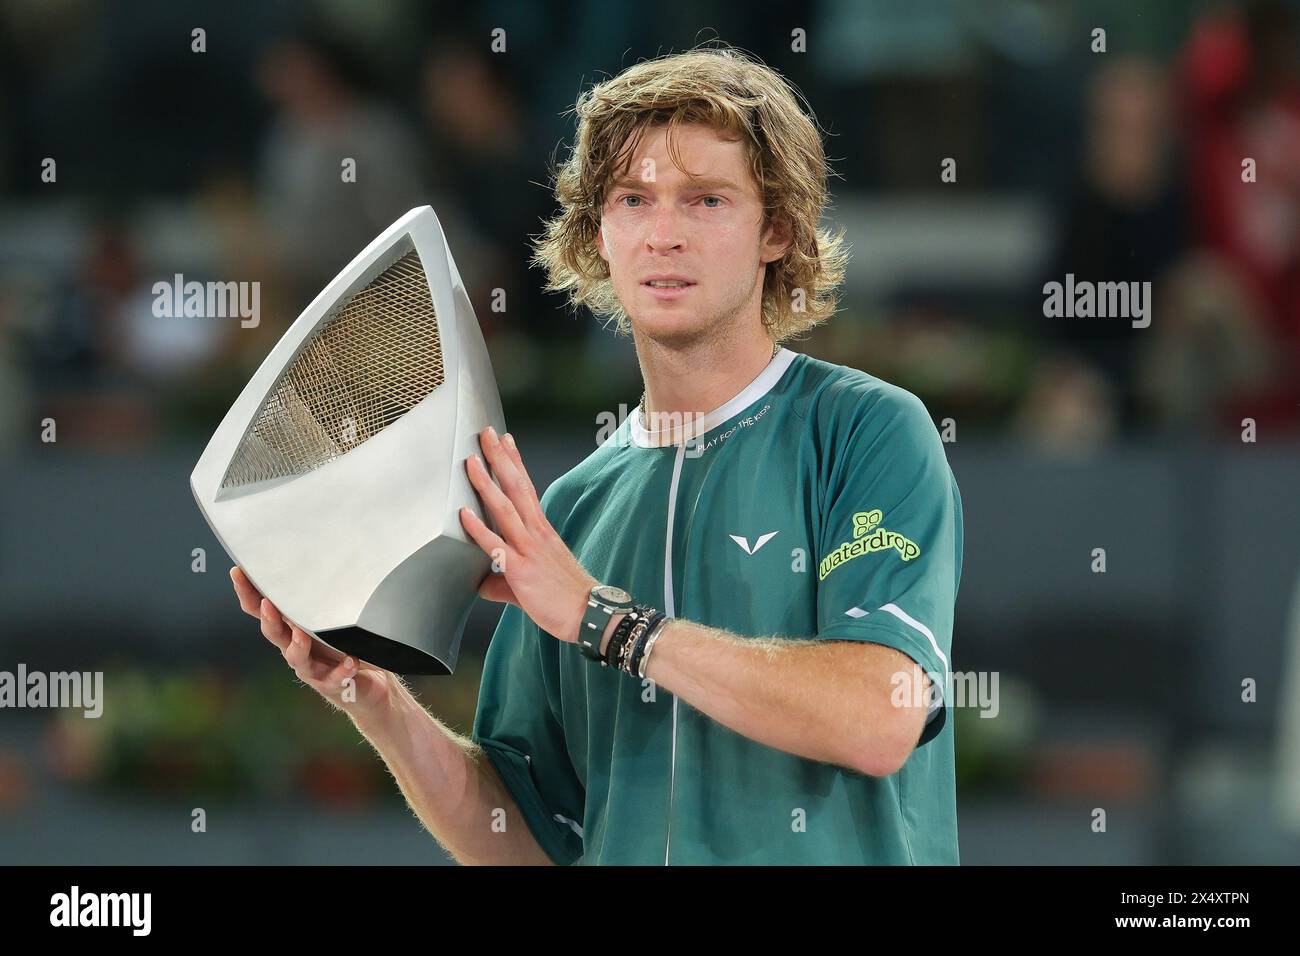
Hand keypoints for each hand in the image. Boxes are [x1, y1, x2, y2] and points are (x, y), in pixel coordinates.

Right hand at [230, 566, 399, 715]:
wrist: (370, 685)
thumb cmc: (348, 644)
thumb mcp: (336, 614)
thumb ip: (326, 593)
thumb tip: (325, 553)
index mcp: (292, 626)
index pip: (263, 608)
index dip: (248, 592)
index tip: (239, 571)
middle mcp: (296, 646)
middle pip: (273, 632)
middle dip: (268, 618)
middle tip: (267, 603)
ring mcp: (312, 668)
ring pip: (297, 658)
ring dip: (297, 646)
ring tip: (302, 634)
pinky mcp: (332, 684)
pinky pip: (334, 679)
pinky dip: (341, 671)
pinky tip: (350, 661)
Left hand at [458, 426, 596, 643]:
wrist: (590, 615)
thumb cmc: (567, 599)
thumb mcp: (533, 584)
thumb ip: (503, 581)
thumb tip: (483, 584)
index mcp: (543, 531)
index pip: (527, 489)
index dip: (515, 463)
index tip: (506, 441)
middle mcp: (537, 534)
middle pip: (516, 487)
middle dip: (500, 458)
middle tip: (487, 433)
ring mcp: (529, 549)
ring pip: (505, 508)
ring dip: (487, 482)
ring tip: (472, 460)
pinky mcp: (521, 569)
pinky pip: (496, 544)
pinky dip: (479, 528)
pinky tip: (464, 513)